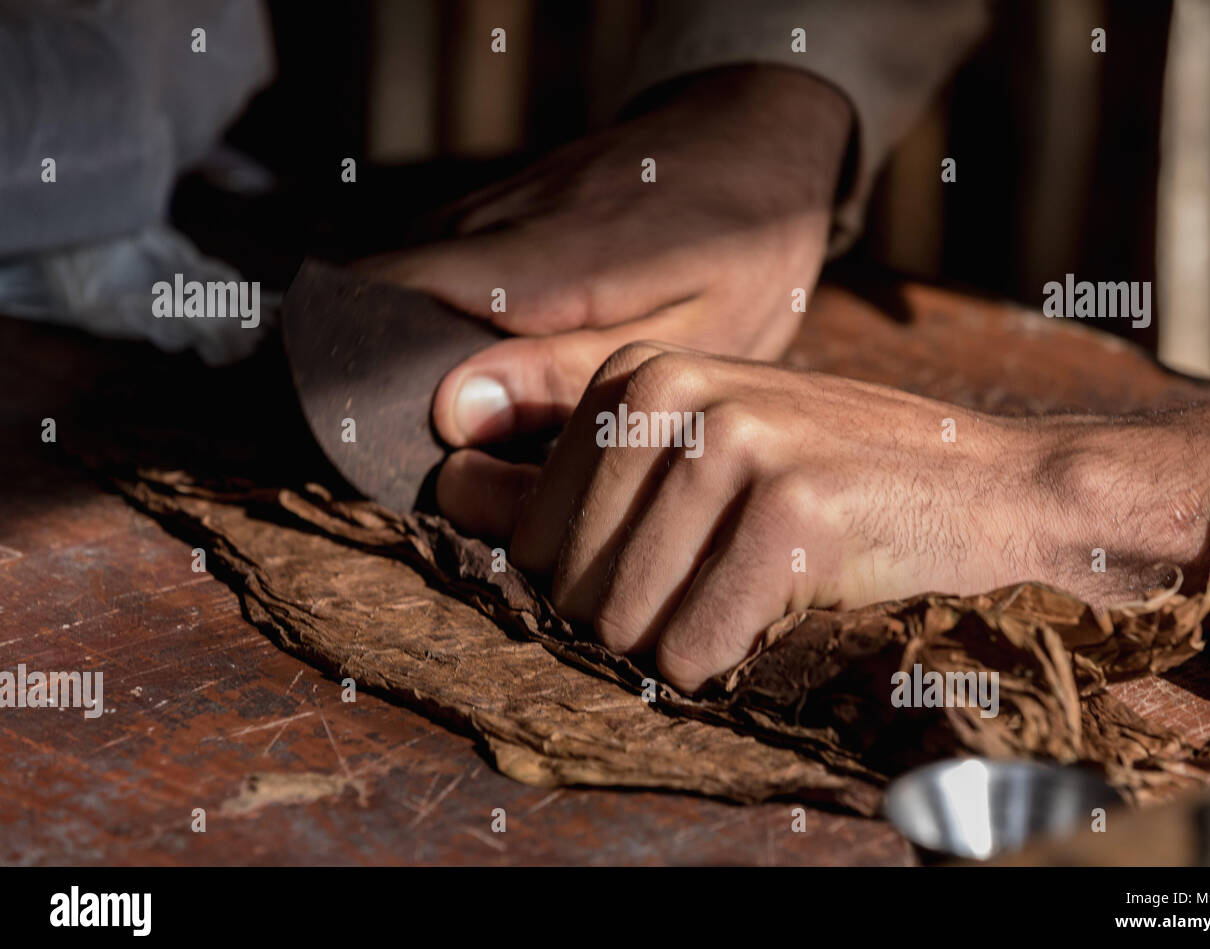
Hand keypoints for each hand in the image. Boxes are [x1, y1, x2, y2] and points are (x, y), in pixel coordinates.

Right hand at [357, 66, 851, 447]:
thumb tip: (450, 411)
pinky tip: (496, 366)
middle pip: (381, 305)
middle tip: (450, 452)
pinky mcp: (491, 210)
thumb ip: (571, 371)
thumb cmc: (743, 249)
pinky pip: (433, 273)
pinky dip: (443, 324)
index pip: (386, 299)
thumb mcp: (693, 332)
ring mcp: (485, 207)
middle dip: (391, 386)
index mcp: (543, 259)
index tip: (385, 448)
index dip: (361, 377)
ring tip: (479, 418)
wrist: (753, 139)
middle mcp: (492, 222)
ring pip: (402, 290)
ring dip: (418, 357)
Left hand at [435, 343, 1209, 691]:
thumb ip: (572, 470)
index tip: (654, 573)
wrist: (995, 488)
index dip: (578, 581)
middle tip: (718, 586)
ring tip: (752, 593)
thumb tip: (451, 487)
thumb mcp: (701, 448)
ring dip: (683, 643)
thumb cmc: (835, 474)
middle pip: (565, 584)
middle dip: (630, 618)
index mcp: (634, 374)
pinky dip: (730, 661)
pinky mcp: (790, 509)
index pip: (523, 529)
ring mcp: (732, 443)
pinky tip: (785, 610)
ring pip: (622, 624)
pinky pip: (694, 649)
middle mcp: (670, 392)